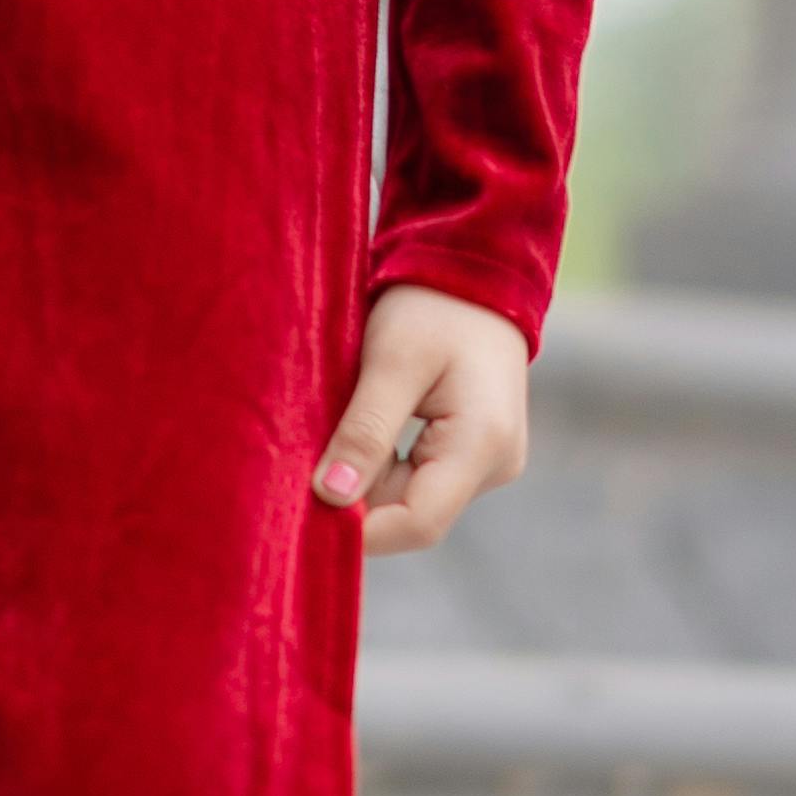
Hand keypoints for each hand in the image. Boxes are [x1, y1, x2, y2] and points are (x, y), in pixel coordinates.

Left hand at [312, 287, 525, 560]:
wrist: (475, 267)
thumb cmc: (434, 304)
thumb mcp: (392, 361)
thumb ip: (364, 432)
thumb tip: (330, 497)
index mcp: (484, 444)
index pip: (418, 523)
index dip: (359, 528)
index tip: (301, 509)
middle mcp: (495, 464)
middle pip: (412, 514)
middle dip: (355, 500)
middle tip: (299, 466)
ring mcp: (487, 461)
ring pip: (410, 498)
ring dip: (364, 479)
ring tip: (327, 436)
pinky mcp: (473, 451)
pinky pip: (417, 477)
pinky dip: (379, 463)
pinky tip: (355, 433)